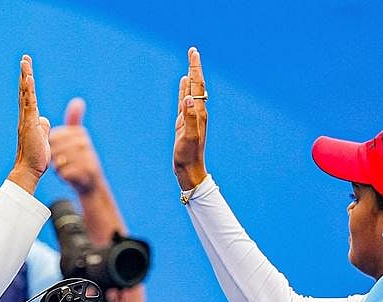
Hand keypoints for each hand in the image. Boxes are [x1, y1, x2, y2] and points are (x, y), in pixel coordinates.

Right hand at [9, 54, 51, 193]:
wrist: (29, 169)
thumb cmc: (36, 157)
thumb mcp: (43, 138)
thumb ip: (43, 127)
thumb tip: (44, 120)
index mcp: (30, 119)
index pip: (29, 96)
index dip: (28, 82)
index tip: (28, 69)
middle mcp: (25, 116)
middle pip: (24, 91)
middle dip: (25, 74)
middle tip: (25, 58)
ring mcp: (26, 119)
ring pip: (25, 94)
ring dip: (25, 77)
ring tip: (25, 62)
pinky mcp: (29, 123)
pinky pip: (28, 103)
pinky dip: (28, 90)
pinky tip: (28, 78)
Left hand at [50, 98, 104, 195]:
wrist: (91, 182)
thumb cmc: (79, 158)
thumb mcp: (77, 138)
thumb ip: (74, 120)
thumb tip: (78, 101)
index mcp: (79, 133)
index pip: (52, 139)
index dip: (51, 149)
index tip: (60, 153)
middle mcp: (83, 142)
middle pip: (54, 150)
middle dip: (55, 160)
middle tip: (64, 163)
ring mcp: (86, 156)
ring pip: (58, 162)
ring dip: (59, 169)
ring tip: (68, 169)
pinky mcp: (87, 170)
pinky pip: (64, 173)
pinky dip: (64, 177)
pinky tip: (70, 176)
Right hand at [173, 46, 208, 190]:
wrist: (189, 169)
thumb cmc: (188, 155)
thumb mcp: (188, 137)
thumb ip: (189, 117)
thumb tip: (188, 98)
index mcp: (198, 112)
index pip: (197, 85)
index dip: (195, 69)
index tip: (194, 53)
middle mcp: (197, 112)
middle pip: (196, 85)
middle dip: (194, 68)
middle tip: (193, 52)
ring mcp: (190, 116)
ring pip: (191, 91)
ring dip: (191, 76)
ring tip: (190, 64)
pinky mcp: (184, 122)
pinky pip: (184, 101)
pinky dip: (184, 90)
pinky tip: (183, 84)